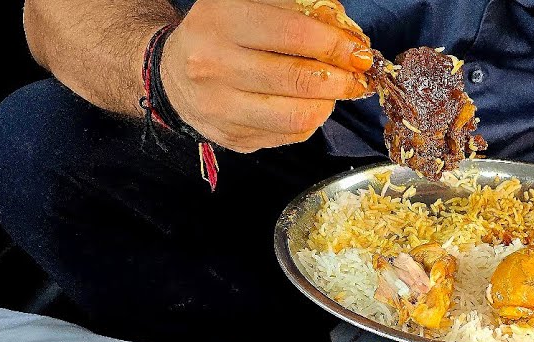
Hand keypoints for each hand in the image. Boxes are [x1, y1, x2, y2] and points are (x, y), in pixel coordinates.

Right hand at [160, 0, 374, 152]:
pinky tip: (310, 104)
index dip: (336, 44)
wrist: (175, 74)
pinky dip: (311, 119)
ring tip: (335, 90)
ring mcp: (220, 106)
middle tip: (357, 75)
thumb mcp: (252, 5)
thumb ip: (298, 11)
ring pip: (298, 114)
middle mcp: (214, 64)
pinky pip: (290, 134)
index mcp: (221, 20)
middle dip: (341, 78)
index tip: (358, 51)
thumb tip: (345, 32)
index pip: (294, 34)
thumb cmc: (223, 34)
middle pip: (300, 78)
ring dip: (329, 103)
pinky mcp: (232, 136)